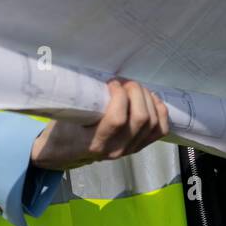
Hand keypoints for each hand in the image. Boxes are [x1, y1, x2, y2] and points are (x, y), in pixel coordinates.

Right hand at [29, 79, 169, 171]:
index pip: (118, 119)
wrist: (66, 151)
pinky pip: (160, 130)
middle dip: (136, 92)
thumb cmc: (64, 128)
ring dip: (147, 98)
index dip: (119, 95)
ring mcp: (130, 149)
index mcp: (95, 141)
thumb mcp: (68, 114)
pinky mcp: (139, 147)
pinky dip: (159, 111)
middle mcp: (116, 149)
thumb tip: (100, 73)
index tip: (111, 83)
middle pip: (141, 118)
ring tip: (134, 88)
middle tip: (124, 82)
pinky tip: (149, 99)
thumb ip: (85, 99)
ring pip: (153, 122)